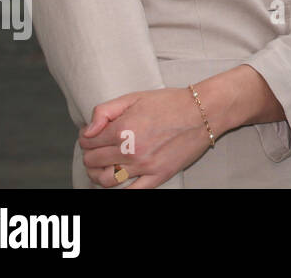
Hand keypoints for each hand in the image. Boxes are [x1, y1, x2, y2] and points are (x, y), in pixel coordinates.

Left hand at [78, 89, 211, 188]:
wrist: (204, 112)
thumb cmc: (170, 102)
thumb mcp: (134, 97)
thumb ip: (105, 111)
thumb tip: (87, 131)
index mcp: (122, 128)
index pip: (87, 141)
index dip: (87, 138)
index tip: (93, 136)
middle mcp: (130, 149)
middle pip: (92, 161)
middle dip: (91, 155)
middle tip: (98, 150)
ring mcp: (144, 165)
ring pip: (105, 179)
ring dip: (97, 174)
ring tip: (103, 167)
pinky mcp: (158, 176)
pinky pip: (131, 192)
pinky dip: (118, 190)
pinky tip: (118, 180)